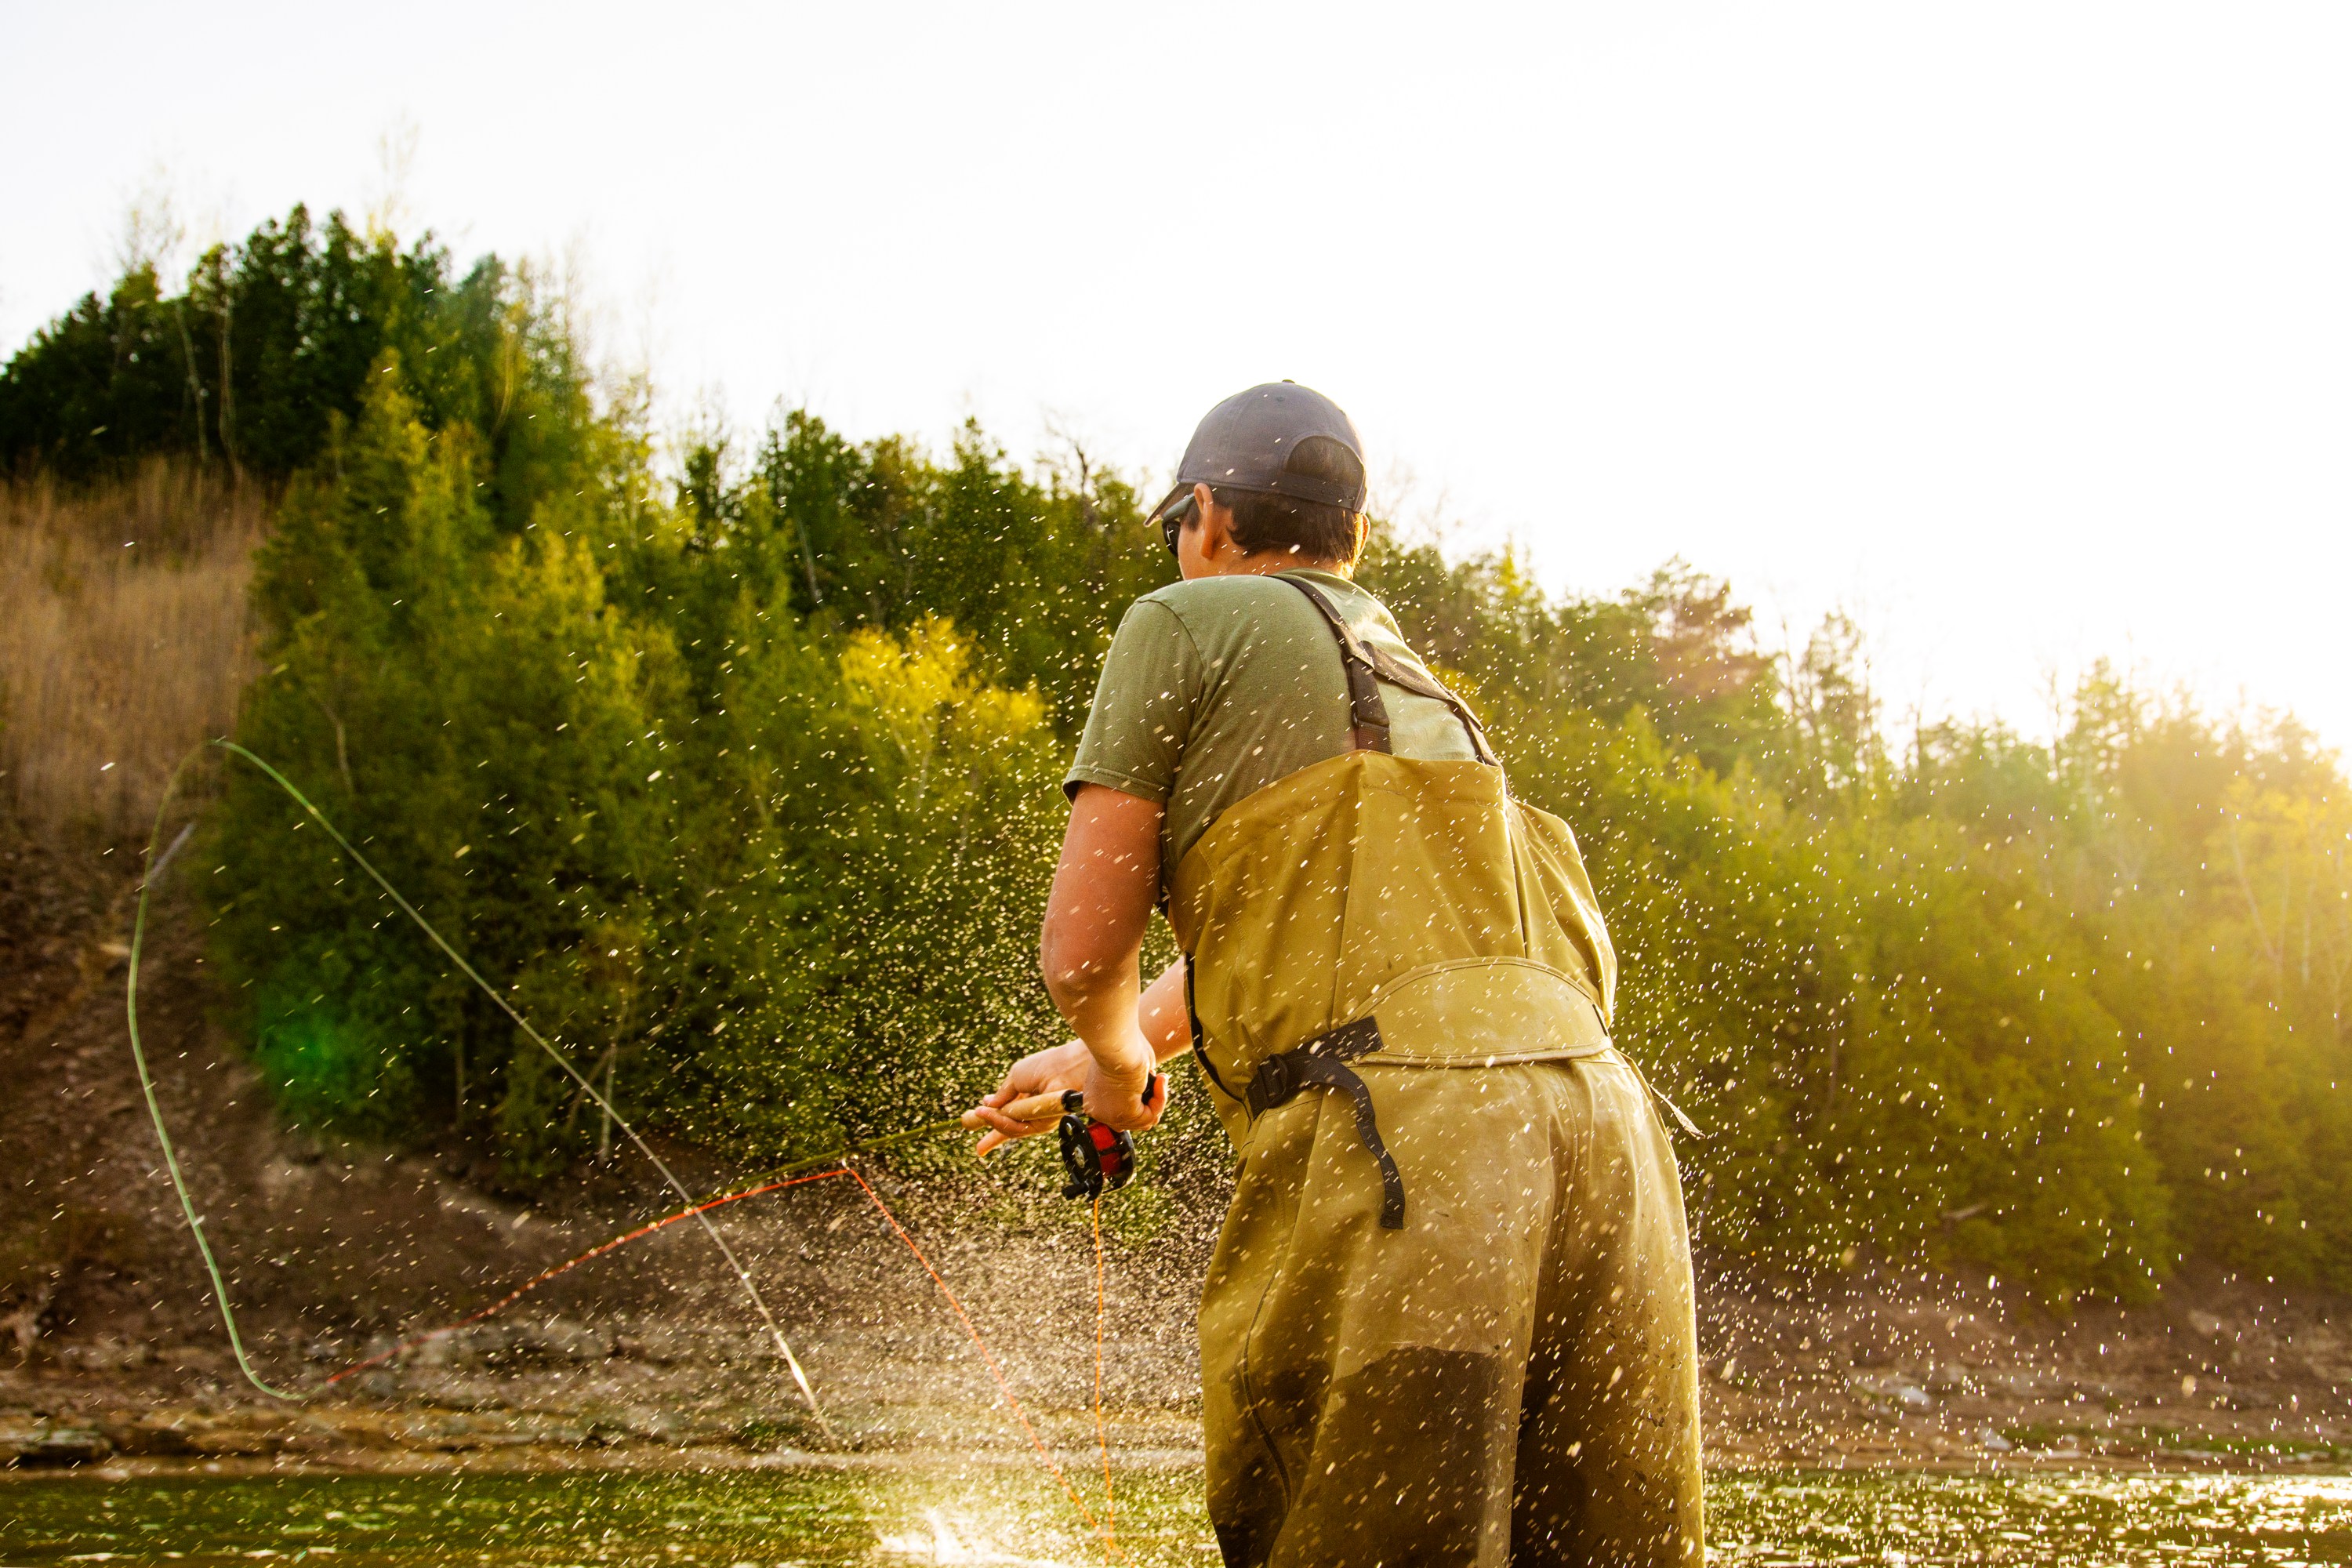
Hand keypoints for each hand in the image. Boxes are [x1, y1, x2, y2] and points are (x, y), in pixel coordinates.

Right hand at [968, 1040, 1089, 1156]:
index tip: (976, 1117)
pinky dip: (1003, 1123)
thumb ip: (1003, 1093)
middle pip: (1011, 1127)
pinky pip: (1020, 1128)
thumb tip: (987, 1104)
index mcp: (1028, 1095)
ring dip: (994, 1123)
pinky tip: (992, 1114)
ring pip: (1013, 1129)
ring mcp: (1039, 1117)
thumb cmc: (1046, 1065)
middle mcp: (1034, 1109)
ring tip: (978, 1114)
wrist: (1068, 1066)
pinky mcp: (1045, 1124)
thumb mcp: (1017, 1075)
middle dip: (993, 1136)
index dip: (992, 1117)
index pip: (1009, 1110)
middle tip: (979, 1148)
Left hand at [1081, 1031, 1166, 1133]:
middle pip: (1132, 1121)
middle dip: (1151, 1102)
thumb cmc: (1120, 1047)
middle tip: (1159, 1080)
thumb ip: (1135, 1082)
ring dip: (1158, 1098)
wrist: (1117, 1045)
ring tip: (1161, 1077)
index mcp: (1094, 1099)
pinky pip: (1151, 1115)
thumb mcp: (1127, 1067)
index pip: (1118, 1114)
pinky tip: (1160, 1079)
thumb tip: (1151, 1087)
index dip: (1140, 1101)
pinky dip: (1160, 1098)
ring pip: (1145, 1120)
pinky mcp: (1126, 1115)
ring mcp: (1110, 1117)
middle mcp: (1099, 1112)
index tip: (1151, 1080)